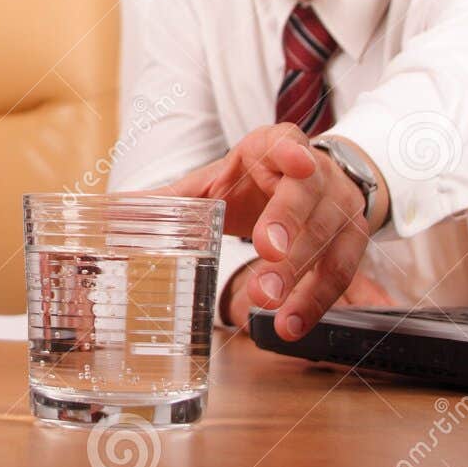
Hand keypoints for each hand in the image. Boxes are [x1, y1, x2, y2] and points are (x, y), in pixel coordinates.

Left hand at [157, 123, 373, 341]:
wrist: (315, 179)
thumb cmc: (257, 180)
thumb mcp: (217, 180)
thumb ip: (175, 199)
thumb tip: (115, 212)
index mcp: (275, 148)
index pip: (287, 142)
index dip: (292, 152)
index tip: (294, 161)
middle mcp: (316, 173)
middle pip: (307, 196)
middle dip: (288, 226)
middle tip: (267, 254)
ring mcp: (339, 206)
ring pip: (328, 238)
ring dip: (302, 276)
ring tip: (271, 307)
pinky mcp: (352, 240)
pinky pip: (341, 272)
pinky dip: (317, 301)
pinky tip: (292, 324)